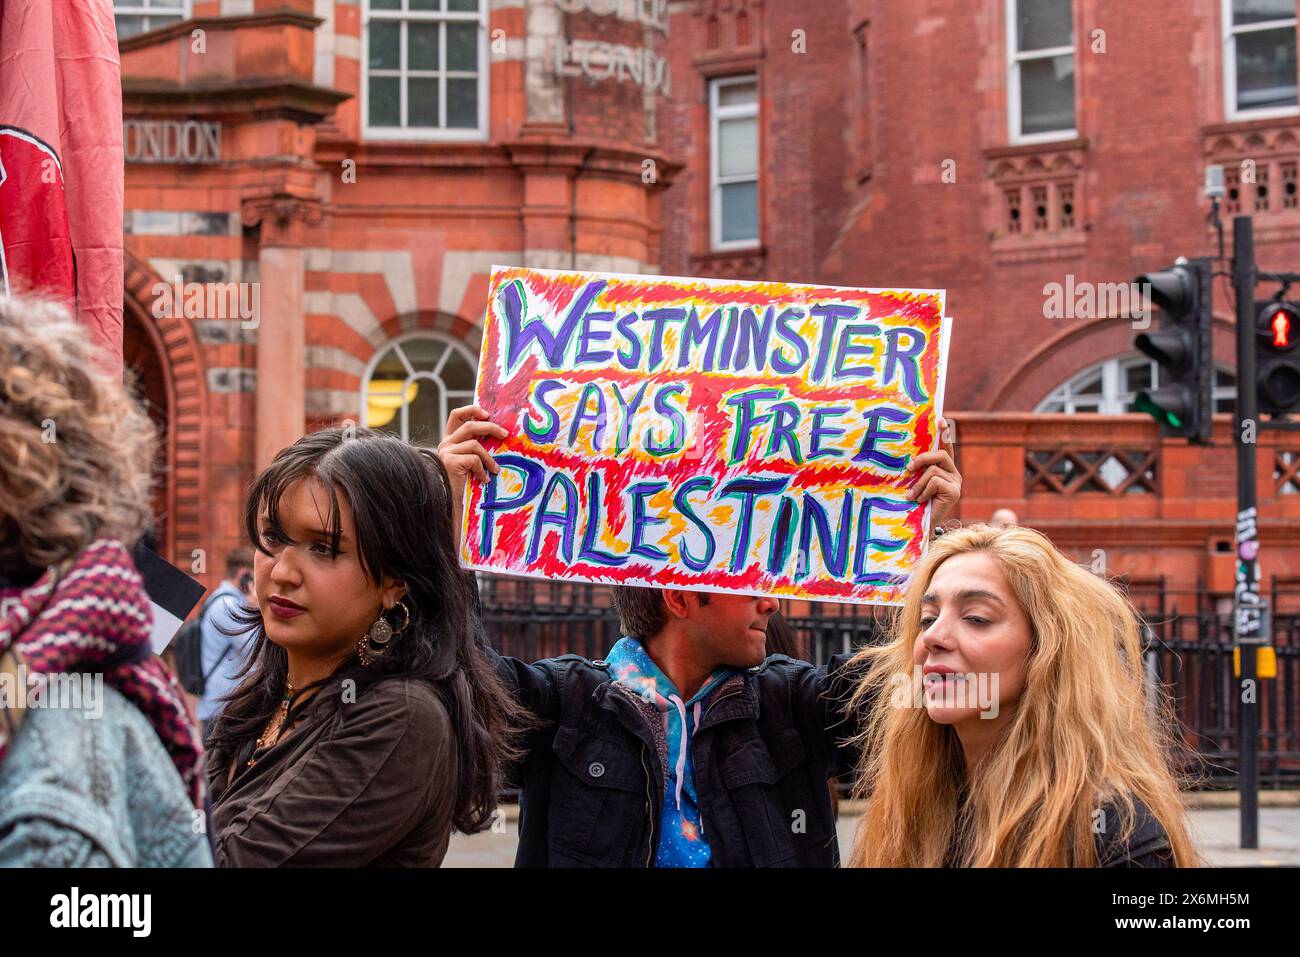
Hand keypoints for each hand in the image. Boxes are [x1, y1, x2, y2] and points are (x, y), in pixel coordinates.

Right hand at [438, 405, 506, 547]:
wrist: (451, 502)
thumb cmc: (465, 482)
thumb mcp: (471, 460)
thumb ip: (477, 445)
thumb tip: (499, 432)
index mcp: (450, 439)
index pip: (457, 415)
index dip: (472, 410)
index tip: (488, 414)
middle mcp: (445, 443)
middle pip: (470, 425)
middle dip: (490, 427)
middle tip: (505, 434)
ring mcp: (446, 452)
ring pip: (475, 444)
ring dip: (489, 458)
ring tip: (495, 470)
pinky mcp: (449, 462)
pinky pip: (473, 459)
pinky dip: (482, 470)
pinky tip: (484, 480)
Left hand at [905, 416, 960, 525]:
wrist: (922, 525)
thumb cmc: (916, 503)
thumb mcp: (916, 482)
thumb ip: (918, 470)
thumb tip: (908, 458)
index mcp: (945, 469)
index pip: (946, 448)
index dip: (945, 434)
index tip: (942, 420)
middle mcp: (953, 473)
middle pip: (939, 455)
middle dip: (921, 459)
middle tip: (908, 470)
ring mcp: (956, 482)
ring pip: (933, 470)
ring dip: (918, 484)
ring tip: (913, 496)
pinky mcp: (954, 492)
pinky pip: (935, 482)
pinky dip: (924, 491)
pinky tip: (922, 501)